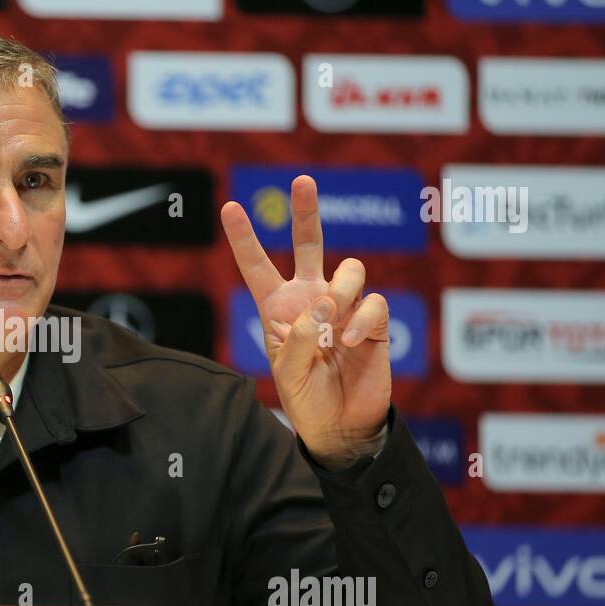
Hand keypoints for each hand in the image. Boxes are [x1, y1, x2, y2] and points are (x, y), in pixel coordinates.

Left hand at [220, 175, 390, 470]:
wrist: (340, 425)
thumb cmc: (305, 397)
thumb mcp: (285, 371)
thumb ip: (297, 337)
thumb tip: (325, 307)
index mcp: (279, 308)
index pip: (258, 267)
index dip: (245, 238)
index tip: (229, 207)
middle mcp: (312, 299)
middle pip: (310, 244)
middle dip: (306, 211)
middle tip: (301, 180)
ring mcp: (345, 307)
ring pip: (350, 269)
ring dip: (341, 292)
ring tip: (333, 324)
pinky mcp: (374, 322)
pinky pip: (373, 301)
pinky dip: (362, 319)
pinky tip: (350, 344)